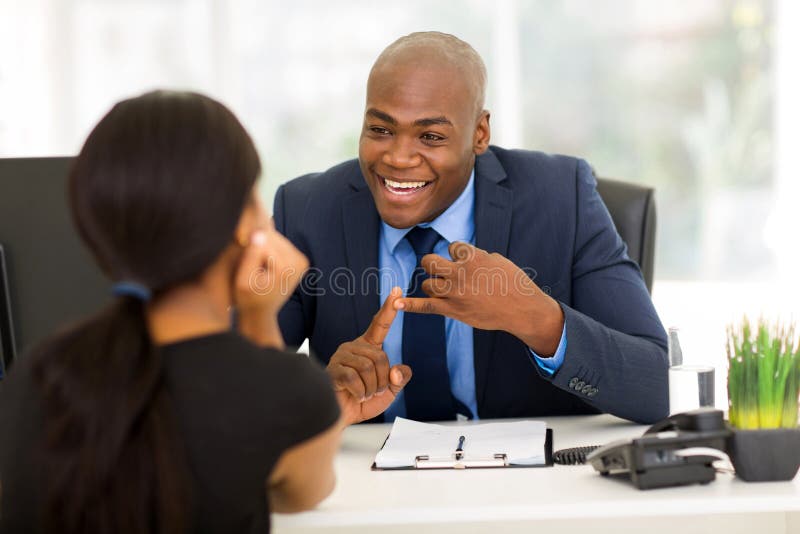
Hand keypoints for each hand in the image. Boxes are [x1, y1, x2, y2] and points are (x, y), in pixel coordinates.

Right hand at [234, 217, 308, 347]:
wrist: (260, 312)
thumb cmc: (248, 298)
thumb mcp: (242, 280)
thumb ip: (249, 256)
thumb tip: (258, 233)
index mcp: (287, 267)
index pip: (263, 239)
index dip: (249, 249)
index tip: (247, 267)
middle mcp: (300, 261)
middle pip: (272, 236)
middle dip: (257, 246)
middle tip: (253, 268)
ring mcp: (302, 260)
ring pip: (275, 238)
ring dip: (263, 248)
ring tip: (258, 268)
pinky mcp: (300, 259)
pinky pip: (279, 243)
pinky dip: (269, 250)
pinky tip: (265, 265)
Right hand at [327, 287, 411, 424]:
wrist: (342, 419)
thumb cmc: (362, 402)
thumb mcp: (389, 390)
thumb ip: (399, 378)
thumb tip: (397, 370)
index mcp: (368, 347)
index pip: (379, 325)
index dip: (389, 309)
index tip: (396, 291)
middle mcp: (354, 347)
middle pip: (380, 357)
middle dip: (383, 380)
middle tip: (375, 390)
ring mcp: (342, 357)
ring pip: (368, 367)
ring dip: (372, 387)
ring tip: (364, 394)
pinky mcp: (333, 369)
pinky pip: (354, 378)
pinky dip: (360, 392)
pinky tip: (355, 395)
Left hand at [395, 242, 563, 355]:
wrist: (522, 309)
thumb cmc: (513, 283)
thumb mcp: (496, 260)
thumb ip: (475, 256)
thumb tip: (459, 256)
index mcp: (472, 257)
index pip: (452, 247)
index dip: (458, 255)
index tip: (469, 264)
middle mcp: (460, 273)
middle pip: (430, 262)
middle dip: (433, 264)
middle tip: (443, 271)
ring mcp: (455, 292)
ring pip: (428, 283)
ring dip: (434, 284)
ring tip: (447, 289)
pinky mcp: (453, 310)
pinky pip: (426, 306)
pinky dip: (410, 305)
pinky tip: (396, 305)